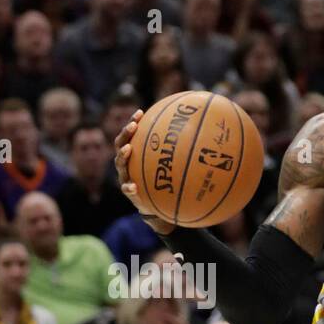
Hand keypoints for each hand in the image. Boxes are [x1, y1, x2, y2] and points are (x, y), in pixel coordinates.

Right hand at [114, 110, 174, 234]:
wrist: (162, 211)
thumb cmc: (168, 187)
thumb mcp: (174, 172)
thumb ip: (181, 158)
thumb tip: (203, 142)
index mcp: (137, 157)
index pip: (132, 136)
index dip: (133, 123)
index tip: (140, 112)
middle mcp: (129, 166)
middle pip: (120, 146)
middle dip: (125, 134)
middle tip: (133, 126)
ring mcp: (127, 179)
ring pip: (120, 165)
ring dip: (123, 156)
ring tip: (128, 149)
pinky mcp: (131, 195)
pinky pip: (128, 191)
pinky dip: (130, 188)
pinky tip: (133, 186)